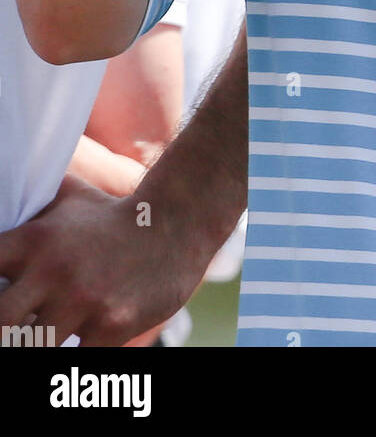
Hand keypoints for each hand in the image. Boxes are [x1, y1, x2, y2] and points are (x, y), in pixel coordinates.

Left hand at [0, 175, 206, 346]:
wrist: (176, 223)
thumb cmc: (112, 215)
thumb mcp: (69, 198)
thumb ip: (32, 207)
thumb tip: (5, 200)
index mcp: (34, 240)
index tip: (1, 293)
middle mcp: (53, 271)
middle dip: (3, 330)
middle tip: (17, 329)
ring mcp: (83, 300)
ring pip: (34, 348)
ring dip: (39, 344)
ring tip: (48, 334)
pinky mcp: (111, 325)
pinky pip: (76, 359)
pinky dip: (74, 354)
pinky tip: (81, 338)